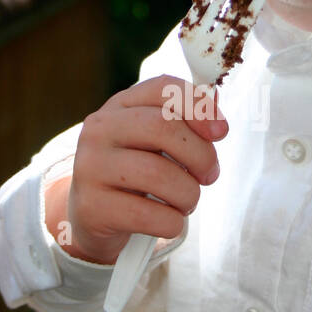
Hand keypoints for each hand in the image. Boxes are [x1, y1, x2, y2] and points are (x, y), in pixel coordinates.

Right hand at [66, 75, 228, 264]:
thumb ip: (184, 125)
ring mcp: (90, 167)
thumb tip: (216, 118)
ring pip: (158, 174)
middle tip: (209, 176)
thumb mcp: (154, 142)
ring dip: (188, 194)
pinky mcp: (92, 207)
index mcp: (119, 106)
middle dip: (200, 155)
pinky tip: (169, 221)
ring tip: (187, 202)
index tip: (220, 133)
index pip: (163, 89)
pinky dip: (172, 222)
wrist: (92, 216)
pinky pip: (148, 215)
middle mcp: (99, 130)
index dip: (199, 107)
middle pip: (163, 128)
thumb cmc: (134, 174)